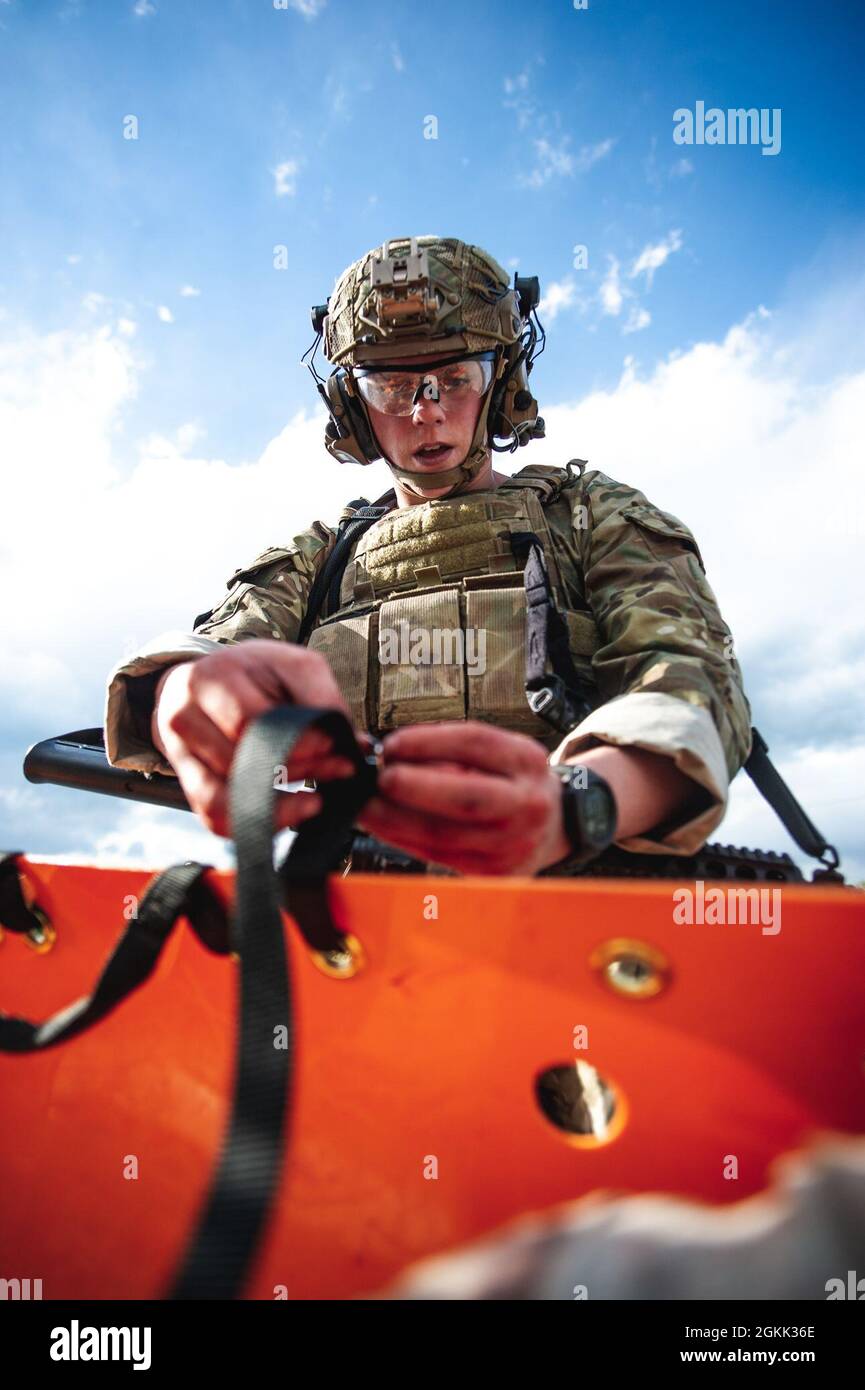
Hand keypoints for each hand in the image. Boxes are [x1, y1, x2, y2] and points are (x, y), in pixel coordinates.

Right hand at [152, 639, 355, 837]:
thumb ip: (323, 698)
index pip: (252, 721)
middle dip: (300, 770)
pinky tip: (289, 814)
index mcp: (213, 677)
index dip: (298, 741)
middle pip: (242, 760)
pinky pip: (215, 817)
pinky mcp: (186, 782)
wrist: (201, 684)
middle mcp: (184, 714)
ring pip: (228, 795)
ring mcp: (180, 751)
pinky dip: (257, 822)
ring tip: (316, 795)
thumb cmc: (254, 674)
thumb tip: (352, 743)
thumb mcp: (293, 667)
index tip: (334, 746)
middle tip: (337, 771)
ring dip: (283, 802)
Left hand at [357, 722, 570, 875]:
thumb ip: (453, 751)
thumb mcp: (500, 753)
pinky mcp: (495, 874)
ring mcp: (513, 845)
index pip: (476, 744)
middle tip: (379, 779)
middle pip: (465, 798)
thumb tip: (393, 753)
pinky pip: (439, 856)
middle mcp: (527, 804)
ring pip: (444, 835)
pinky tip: (384, 827)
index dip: (428, 742)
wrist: (555, 825)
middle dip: (413, 788)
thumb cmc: (514, 781)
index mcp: (527, 762)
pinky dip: (405, 840)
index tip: (392, 744)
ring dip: (396, 820)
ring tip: (367, 806)